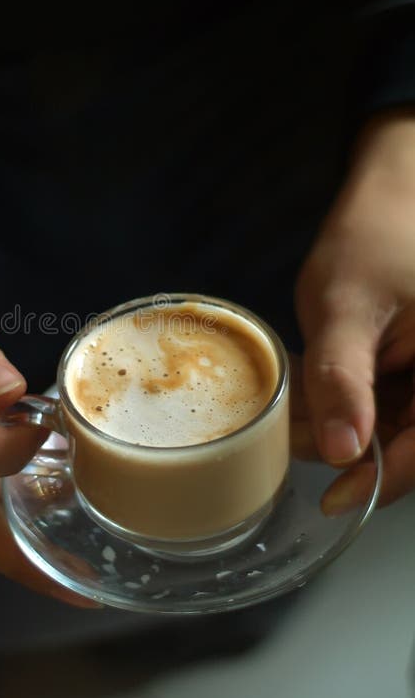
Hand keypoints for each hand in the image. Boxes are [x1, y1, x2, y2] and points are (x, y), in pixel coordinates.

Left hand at [296, 112, 414, 512]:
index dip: (382, 479)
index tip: (334, 498)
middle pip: (408, 441)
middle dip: (350, 449)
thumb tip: (341, 453)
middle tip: (295, 441)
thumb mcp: (346, 307)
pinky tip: (310, 395)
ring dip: (342, 428)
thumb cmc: (373, 238)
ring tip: (295, 413)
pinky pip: (385, 404)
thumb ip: (343, 380)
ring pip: (392, 427)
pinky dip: (346, 405)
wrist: (388, 198)